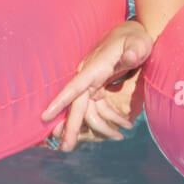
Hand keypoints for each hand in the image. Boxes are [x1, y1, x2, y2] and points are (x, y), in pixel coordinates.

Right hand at [40, 21, 151, 151]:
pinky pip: (99, 108)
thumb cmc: (135, 38)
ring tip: (120, 137)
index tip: (45, 116)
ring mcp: (93, 83)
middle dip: (71, 128)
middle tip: (66, 148)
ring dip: (102, 126)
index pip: (74, 87)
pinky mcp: (98, 87)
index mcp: (94, 68)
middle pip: (76, 106)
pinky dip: (110, 118)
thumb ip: (134, 50)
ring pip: (89, 111)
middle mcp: (89, 77)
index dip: (59, 102)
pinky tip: (124, 126)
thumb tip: (130, 55)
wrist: (132, 35)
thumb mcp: (138, 43)